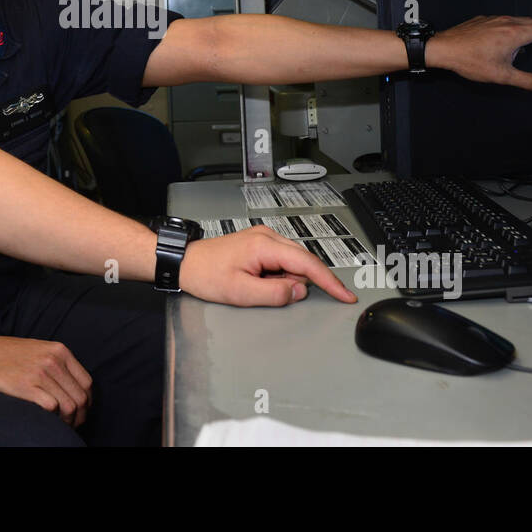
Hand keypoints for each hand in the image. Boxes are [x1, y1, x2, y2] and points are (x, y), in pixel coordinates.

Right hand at [0, 333, 92, 426]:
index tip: (82, 410)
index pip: (86, 382)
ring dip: (69, 420)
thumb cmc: (8, 353)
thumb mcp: (40, 349)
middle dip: (81, 415)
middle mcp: (53, 361)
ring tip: (62, 425)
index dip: (87, 400)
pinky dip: (54, 418)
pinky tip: (49, 420)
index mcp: (60, 351)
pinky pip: (52, 407)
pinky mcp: (26, 386)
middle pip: (80, 396)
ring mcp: (40, 374)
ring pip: (69, 405)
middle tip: (74, 423)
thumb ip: (58, 362)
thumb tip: (74, 386)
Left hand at [178, 225, 357, 305]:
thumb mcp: (241, 292)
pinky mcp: (260, 243)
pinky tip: (257, 280)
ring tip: (254, 284)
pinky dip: (277, 275)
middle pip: (302, 262)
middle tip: (264, 292)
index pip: (307, 263)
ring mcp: (264, 238)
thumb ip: (274, 293)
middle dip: (295, 283)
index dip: (329, 282)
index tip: (345, 295)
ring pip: (292, 263)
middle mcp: (268, 236)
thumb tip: (299, 291)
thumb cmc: (206, 274)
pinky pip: (281, 261)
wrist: (186, 262)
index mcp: (264, 245)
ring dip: (283, 279)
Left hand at [427, 13, 531, 92]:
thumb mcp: (502, 75)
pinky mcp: (488, 21)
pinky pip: (512, 23)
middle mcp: (509, 22)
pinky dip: (523, 31)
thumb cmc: (469, 60)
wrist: (443, 48)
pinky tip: (519, 43)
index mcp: (517, 33)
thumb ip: (527, 81)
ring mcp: (498, 20)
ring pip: (526, 23)